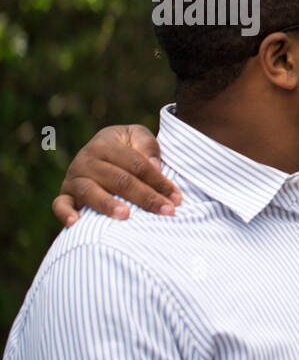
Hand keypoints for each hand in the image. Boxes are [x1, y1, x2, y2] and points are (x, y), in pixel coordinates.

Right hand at [52, 124, 179, 225]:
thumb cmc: (125, 146)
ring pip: (90, 191)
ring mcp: (74, 178)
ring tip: (126, 215)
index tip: (177, 198)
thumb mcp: (136, 135)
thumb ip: (146, 145)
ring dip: (107, 204)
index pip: (137, 164)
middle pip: (119, 180)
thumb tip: (154, 165)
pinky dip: (65, 213)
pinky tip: (76, 224)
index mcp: (106, 144)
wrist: (99, 149)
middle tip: (166, 211)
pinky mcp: (65, 194)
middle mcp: (87, 160)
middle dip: (146, 197)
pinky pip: (60, 204)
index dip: (158, 181)